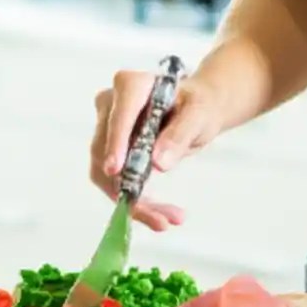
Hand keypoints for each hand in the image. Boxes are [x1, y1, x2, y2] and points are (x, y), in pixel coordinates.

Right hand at [89, 70, 223, 230]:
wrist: (195, 112)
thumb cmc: (197, 106)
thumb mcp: (200, 115)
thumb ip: (180, 135)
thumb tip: (159, 163)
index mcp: (132, 85)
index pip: (118, 114)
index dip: (115, 141)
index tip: (116, 170)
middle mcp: (110, 105)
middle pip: (107, 151)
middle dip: (129, 186)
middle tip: (159, 217)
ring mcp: (106, 129)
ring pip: (107, 174)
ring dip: (134, 203)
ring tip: (165, 220)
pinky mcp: (109, 152)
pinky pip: (114, 183)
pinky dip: (136, 203)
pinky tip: (159, 217)